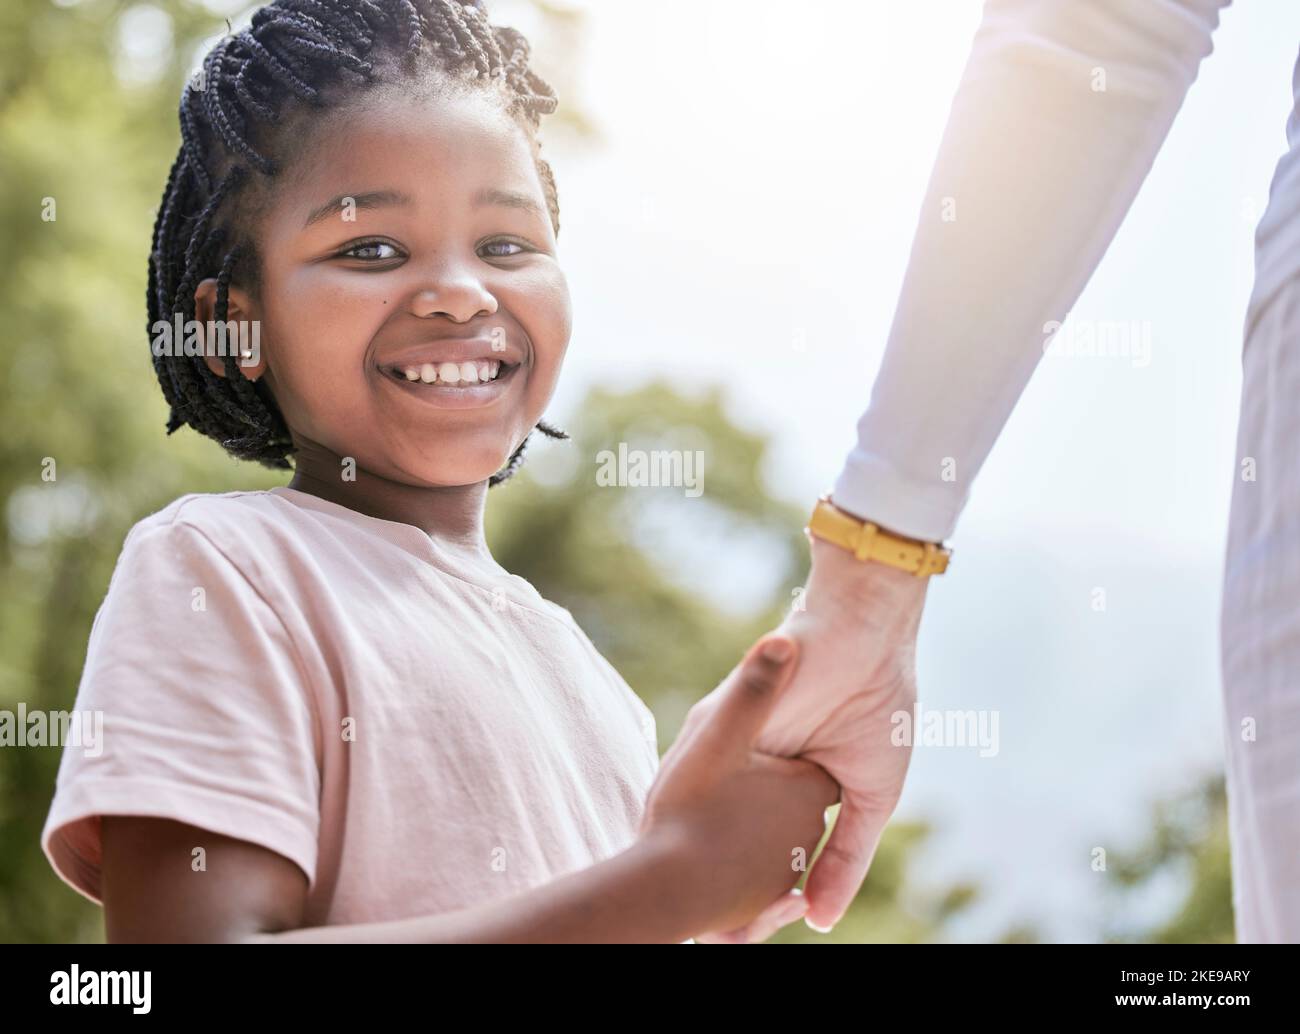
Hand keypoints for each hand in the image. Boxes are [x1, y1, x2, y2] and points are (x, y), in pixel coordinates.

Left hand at [671, 537, 929, 933]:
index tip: (752, 934)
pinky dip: (696, 821)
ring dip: (706, 862)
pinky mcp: (717, 723)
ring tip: (703, 918)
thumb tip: (821, 921)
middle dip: (727, 889)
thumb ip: (845, 857)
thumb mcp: (868, 795)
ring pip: (709, 817)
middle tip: (722, 939)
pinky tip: (688, 865)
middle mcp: (756, 769)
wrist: (866, 634)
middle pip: (732, 841)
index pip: (770, 853)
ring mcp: (734, 746)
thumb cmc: (877, 707)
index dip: (763, 894)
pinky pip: (699, 778)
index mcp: (791, 786)